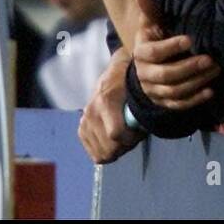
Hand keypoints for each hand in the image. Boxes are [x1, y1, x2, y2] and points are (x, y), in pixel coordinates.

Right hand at [77, 48, 142, 163]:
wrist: (119, 69)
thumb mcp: (141, 90)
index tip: (140, 131)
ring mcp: (85, 119)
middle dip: (125, 145)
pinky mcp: (82, 126)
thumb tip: (141, 129)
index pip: (116, 134)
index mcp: (106, 100)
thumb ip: (140, 112)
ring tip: (125, 134)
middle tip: (134, 134)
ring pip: (100, 153)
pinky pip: (93, 151)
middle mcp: (92, 110)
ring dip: (116, 148)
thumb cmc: (134, 81)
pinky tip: (115, 139)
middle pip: (108, 148)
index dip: (132, 138)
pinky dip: (106, 149)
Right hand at [132, 0, 218, 110]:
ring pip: (174, 91)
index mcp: (140, 54)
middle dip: (189, 67)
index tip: (191, 39)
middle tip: (210, 58)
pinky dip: (195, 100)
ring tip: (215, 70)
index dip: (171, 47)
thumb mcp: (152, 25)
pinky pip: (179, 105)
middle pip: (166, 75)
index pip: (154, 53)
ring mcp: (154, 91)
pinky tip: (210, 91)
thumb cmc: (155, 40)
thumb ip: (150, 11)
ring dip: (196, 82)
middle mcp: (145, 75)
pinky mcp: (164, 103)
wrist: (148, 67)